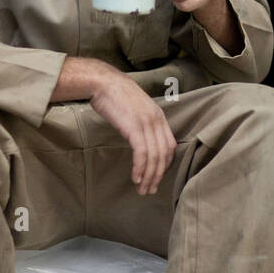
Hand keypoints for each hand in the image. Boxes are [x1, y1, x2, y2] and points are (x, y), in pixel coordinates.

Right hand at [88, 66, 176, 195]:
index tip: (157, 176)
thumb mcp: (135, 108)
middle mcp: (157, 120)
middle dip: (158, 175)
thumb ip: (142, 122)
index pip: (170, 146)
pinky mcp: (134, 128)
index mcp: (159, 116)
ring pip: (154, 157)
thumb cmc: (114, 95)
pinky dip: (140, 168)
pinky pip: (142, 154)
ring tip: (142, 189)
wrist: (102, 82)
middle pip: (164, 155)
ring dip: (149, 176)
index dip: (166, 164)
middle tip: (150, 190)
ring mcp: (147, 124)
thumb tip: (139, 138)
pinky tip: (136, 178)